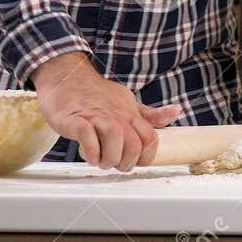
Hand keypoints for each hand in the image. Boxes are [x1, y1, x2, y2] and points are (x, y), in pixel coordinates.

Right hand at [30, 53, 180, 170]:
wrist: (66, 77)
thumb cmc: (96, 94)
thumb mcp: (128, 102)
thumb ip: (149, 114)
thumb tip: (175, 112)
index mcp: (130, 114)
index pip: (150, 139)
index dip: (144, 157)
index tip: (133, 161)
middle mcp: (116, 115)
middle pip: (134, 145)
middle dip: (126, 163)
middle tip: (113, 163)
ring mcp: (96, 116)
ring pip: (115, 140)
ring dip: (108, 159)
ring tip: (100, 160)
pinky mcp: (76, 119)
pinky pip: (88, 137)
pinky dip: (91, 151)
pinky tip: (89, 155)